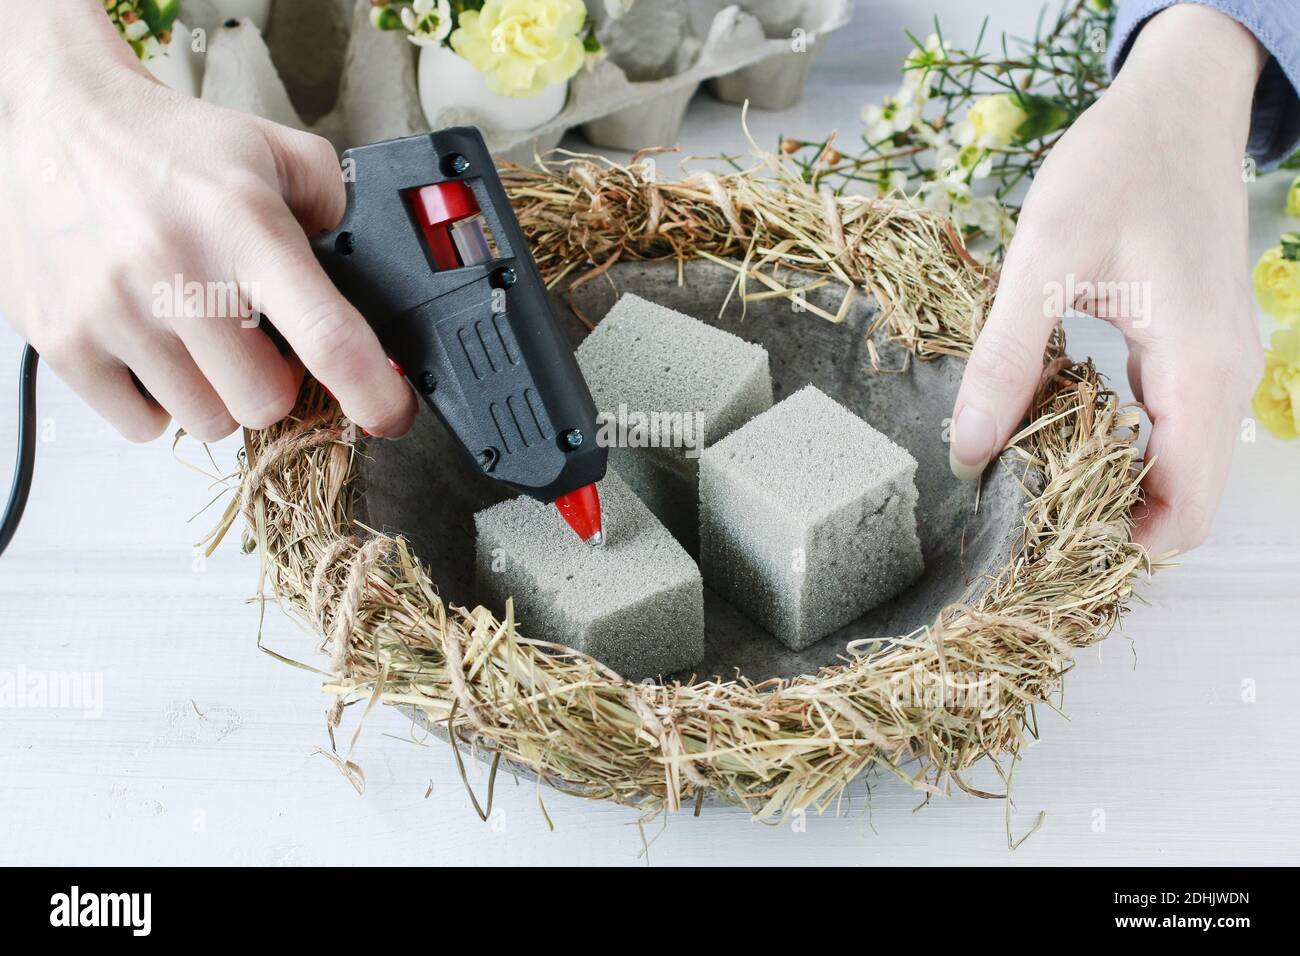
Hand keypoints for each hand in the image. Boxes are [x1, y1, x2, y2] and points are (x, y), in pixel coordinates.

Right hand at [0, 2, 415, 441]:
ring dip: (216, 392)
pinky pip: (141, 426)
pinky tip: (156, 348)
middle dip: (273, 382)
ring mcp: (113, 313)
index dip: (372, 391)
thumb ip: (337, 210)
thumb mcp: (274, 151)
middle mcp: (176, 272)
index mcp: (243, 225)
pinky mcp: (63, 342)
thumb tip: (370, 288)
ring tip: (198, 334)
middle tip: (257, 341)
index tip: (391, 414)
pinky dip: (158, 402)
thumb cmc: (168, 146)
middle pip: (264, 402)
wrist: (56, 120)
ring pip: (205, 421)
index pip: (326, 336)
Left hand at [948, 4, 1266, 555]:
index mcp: (1199, 373)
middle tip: (1016, 521)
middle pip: (1179, 501)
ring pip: (1173, 466)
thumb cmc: (1119, 170)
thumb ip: (1008, 359)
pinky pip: (1165, 425)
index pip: (1183, 514)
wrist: (1174, 108)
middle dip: (1105, 522)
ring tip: (1023, 478)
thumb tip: (968, 451)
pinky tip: (1051, 425)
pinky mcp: (1195, 350)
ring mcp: (1215, 367)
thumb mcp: (1047, 260)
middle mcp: (1222, 383)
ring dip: (1107, 482)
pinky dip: (1115, 441)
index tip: (1039, 547)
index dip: (1118, 546)